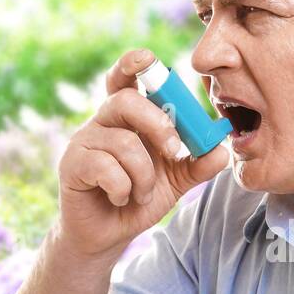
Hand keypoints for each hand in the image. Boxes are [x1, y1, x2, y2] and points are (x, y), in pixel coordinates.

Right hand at [56, 48, 229, 260]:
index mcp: (127, 118)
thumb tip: (222, 150)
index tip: (149, 59)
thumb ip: (198, 164)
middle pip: (126, 101)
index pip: (126, 79)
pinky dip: (123, 188)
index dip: (133, 64)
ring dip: (143, 175)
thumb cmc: (138, 199)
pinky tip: (120, 198)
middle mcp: (103, 121)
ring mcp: (84, 141)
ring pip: (123, 142)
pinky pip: (105, 168)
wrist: (110, 235)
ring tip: (142, 194)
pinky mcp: (72, 165)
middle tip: (173, 151)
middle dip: (158, 125)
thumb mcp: (176, 181)